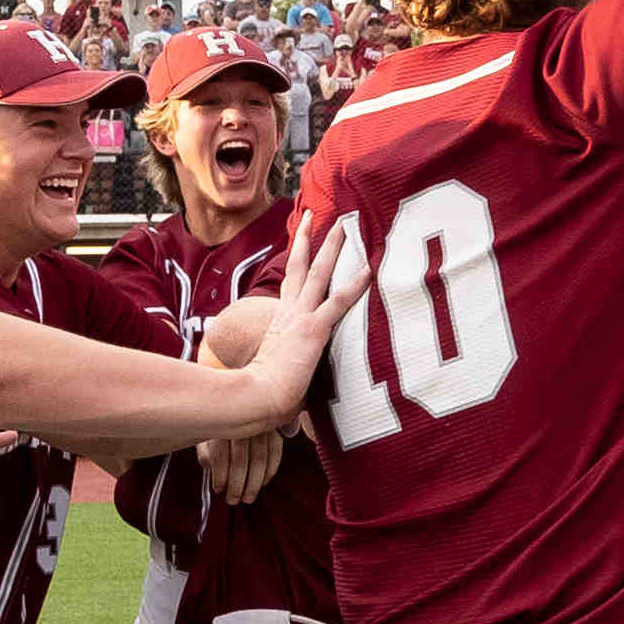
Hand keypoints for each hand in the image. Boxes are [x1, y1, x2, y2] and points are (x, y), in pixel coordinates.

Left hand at [199, 420, 288, 506]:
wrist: (239, 404)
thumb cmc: (218, 423)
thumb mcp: (205, 434)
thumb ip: (206, 451)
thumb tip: (210, 468)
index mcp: (220, 422)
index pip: (220, 455)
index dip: (220, 476)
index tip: (218, 490)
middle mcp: (242, 421)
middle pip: (240, 460)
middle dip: (236, 485)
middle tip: (232, 500)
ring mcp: (260, 424)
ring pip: (260, 459)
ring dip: (253, 484)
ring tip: (247, 498)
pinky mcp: (275, 428)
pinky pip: (275, 453)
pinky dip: (269, 472)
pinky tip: (262, 484)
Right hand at [243, 215, 370, 415]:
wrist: (254, 399)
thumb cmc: (261, 398)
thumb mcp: (272, 379)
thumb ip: (284, 378)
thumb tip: (291, 409)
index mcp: (278, 323)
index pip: (290, 286)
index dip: (296, 262)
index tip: (300, 242)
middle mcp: (288, 314)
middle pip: (300, 268)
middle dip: (308, 239)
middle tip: (314, 214)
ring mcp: (301, 319)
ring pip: (318, 273)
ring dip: (332, 248)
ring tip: (345, 224)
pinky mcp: (313, 330)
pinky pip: (338, 302)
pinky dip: (354, 284)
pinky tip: (369, 267)